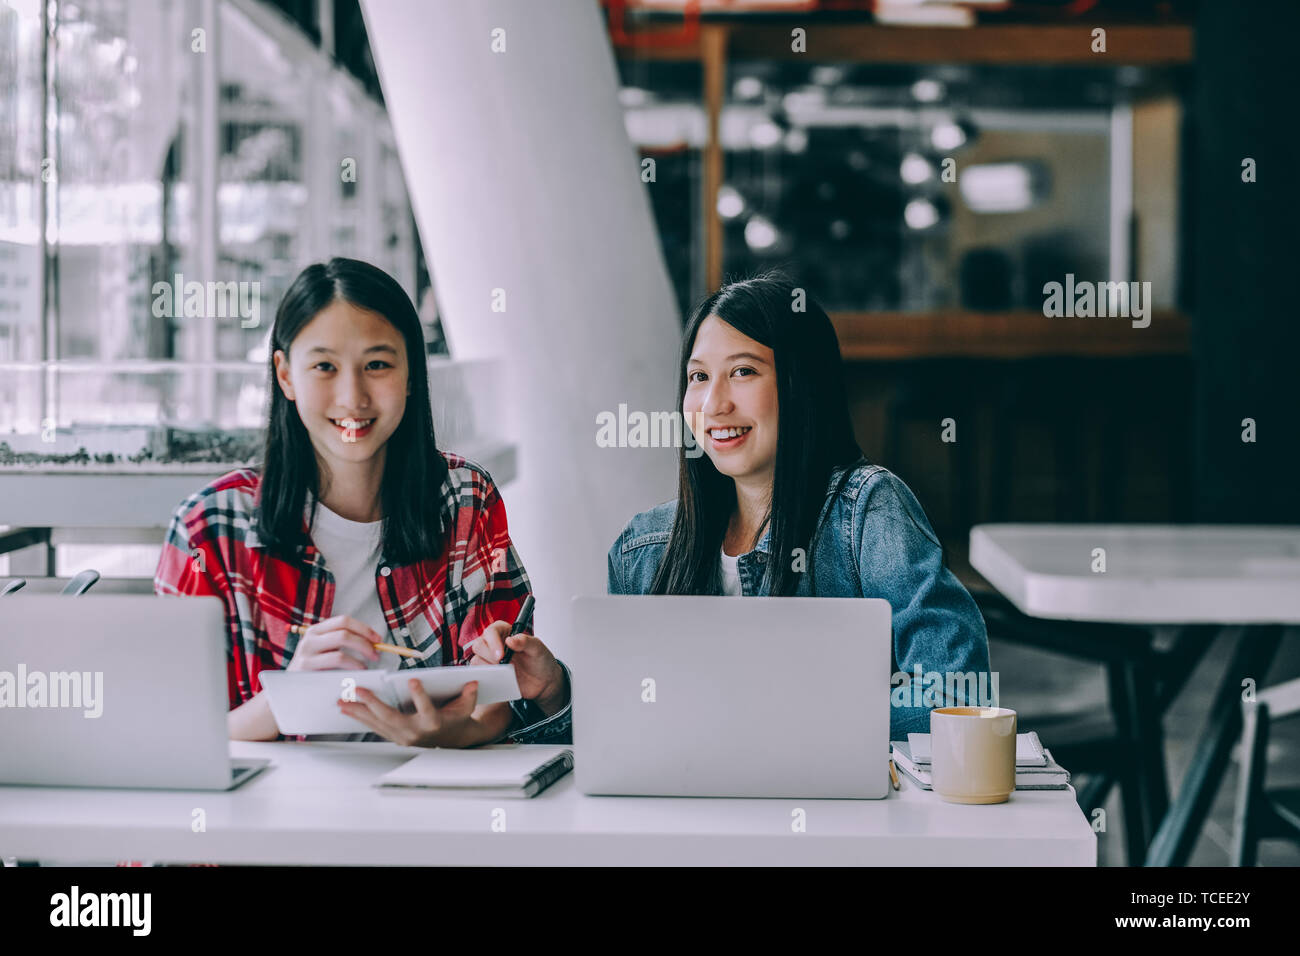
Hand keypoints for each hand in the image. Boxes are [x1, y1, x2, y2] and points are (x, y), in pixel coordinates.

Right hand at [286, 615, 381, 670]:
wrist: (288, 692)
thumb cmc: (313, 673)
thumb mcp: (324, 653)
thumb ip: (341, 645)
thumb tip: (372, 642)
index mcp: (316, 631)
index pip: (344, 621)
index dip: (364, 628)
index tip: (378, 639)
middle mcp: (310, 637)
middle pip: (344, 631)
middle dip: (365, 641)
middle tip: (376, 654)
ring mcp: (307, 651)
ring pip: (341, 644)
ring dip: (360, 653)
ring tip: (367, 665)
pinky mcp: (306, 665)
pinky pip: (337, 659)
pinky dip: (353, 665)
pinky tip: (358, 672)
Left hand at [337, 678, 509, 747]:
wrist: (451, 741)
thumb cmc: (457, 718)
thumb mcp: (467, 707)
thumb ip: (469, 695)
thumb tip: (473, 682)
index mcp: (434, 723)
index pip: (427, 708)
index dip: (420, 695)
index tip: (413, 680)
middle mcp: (416, 732)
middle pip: (391, 718)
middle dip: (372, 704)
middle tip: (357, 691)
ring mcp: (403, 737)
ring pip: (377, 724)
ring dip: (358, 712)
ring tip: (341, 701)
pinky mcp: (394, 738)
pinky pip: (374, 727)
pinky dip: (359, 718)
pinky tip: (346, 709)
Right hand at [464, 621, 567, 713]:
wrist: (543, 682)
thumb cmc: (541, 661)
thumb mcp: (538, 648)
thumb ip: (525, 641)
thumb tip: (510, 640)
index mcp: (504, 633)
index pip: (491, 631)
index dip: (493, 642)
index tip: (501, 654)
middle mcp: (494, 645)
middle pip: (478, 645)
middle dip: (488, 655)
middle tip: (502, 665)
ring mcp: (490, 661)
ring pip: (476, 661)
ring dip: (488, 668)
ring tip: (503, 674)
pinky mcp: (489, 675)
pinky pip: (479, 676)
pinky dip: (486, 679)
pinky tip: (498, 681)